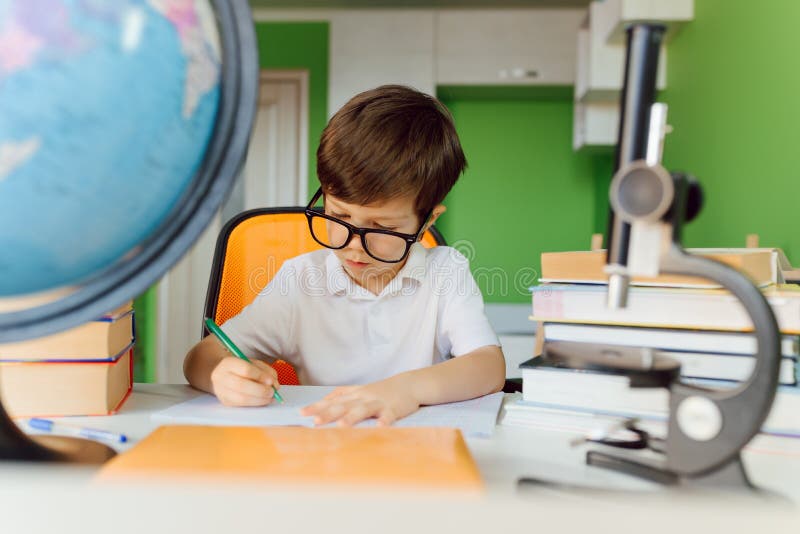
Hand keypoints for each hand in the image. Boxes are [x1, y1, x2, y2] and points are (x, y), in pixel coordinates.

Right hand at [210, 357, 279, 406]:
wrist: (222, 374)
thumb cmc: (241, 367)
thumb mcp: (253, 363)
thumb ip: (265, 371)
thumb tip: (274, 384)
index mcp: (228, 363)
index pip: (245, 369)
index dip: (260, 376)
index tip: (271, 381)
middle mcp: (221, 377)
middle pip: (241, 385)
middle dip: (260, 390)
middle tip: (272, 392)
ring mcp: (221, 391)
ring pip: (241, 398)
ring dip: (259, 400)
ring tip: (270, 397)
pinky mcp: (226, 402)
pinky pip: (242, 405)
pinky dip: (256, 404)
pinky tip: (263, 400)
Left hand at [300, 375, 419, 426]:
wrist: (408, 384)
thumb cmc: (381, 390)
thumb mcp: (360, 390)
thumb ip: (342, 395)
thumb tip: (322, 401)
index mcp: (354, 395)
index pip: (332, 401)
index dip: (317, 407)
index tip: (301, 413)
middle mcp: (362, 398)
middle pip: (343, 406)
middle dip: (328, 414)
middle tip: (315, 422)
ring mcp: (377, 403)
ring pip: (363, 410)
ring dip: (352, 418)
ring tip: (341, 426)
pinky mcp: (393, 409)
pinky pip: (388, 416)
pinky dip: (384, 421)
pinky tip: (380, 427)